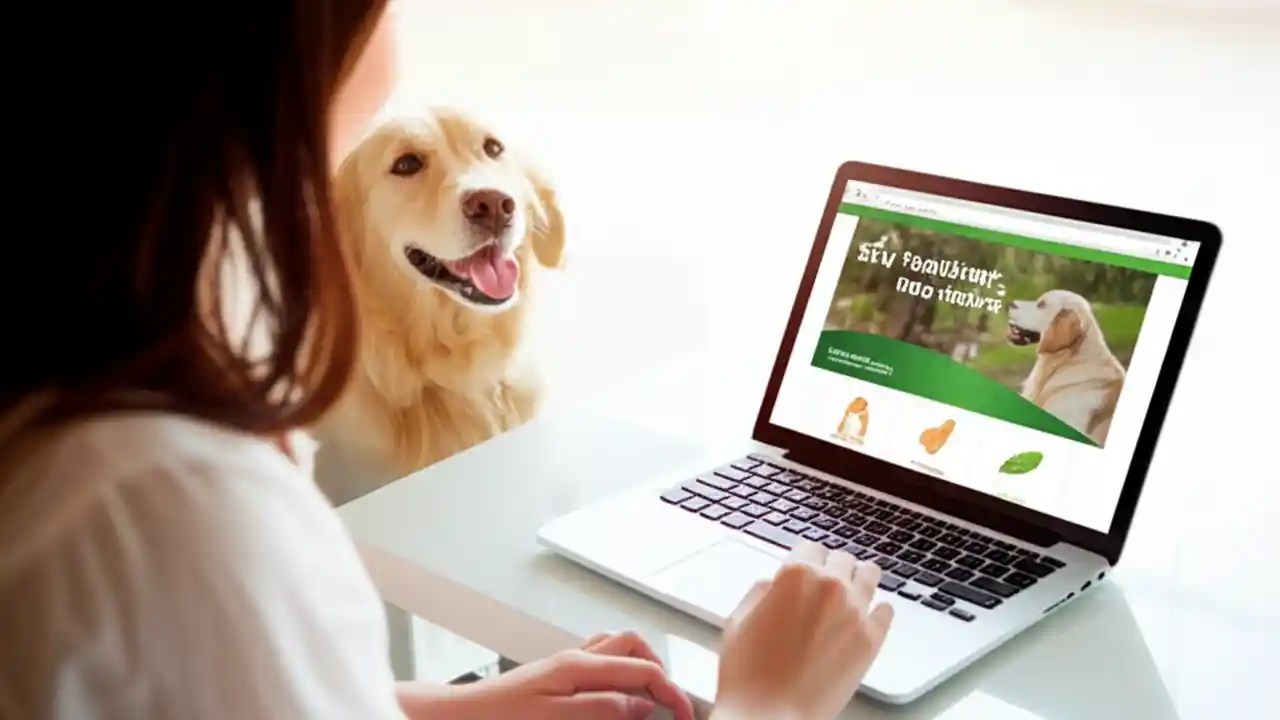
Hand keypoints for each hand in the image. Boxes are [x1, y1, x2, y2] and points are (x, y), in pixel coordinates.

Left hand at [404, 631, 694, 719]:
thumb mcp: (555, 719)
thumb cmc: (500, 719)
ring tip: (652, 695)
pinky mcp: (556, 674)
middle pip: (635, 646)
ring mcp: (565, 663)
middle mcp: (575, 657)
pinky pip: (598, 658)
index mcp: (579, 666)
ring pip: (617, 648)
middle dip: (661, 670)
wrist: (460, 717)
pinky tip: (616, 691)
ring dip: (640, 665)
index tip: (686, 715)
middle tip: (672, 703)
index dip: (671, 692)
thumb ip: (602, 708)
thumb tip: (642, 704)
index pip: (643, 670)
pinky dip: (618, 669)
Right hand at [711, 541, 894, 719]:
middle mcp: (830, 586)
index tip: (806, 565)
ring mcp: (855, 613)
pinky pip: (886, 611)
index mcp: (795, 574)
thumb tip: (774, 584)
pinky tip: (867, 617)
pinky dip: (877, 610)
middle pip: (842, 558)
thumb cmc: (748, 675)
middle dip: (832, 568)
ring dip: (859, 579)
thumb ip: (761, 592)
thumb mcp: (738, 619)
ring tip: (853, 589)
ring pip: (870, 575)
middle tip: (825, 583)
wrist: (770, 717)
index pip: (810, 546)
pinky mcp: (872, 641)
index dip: (805, 557)